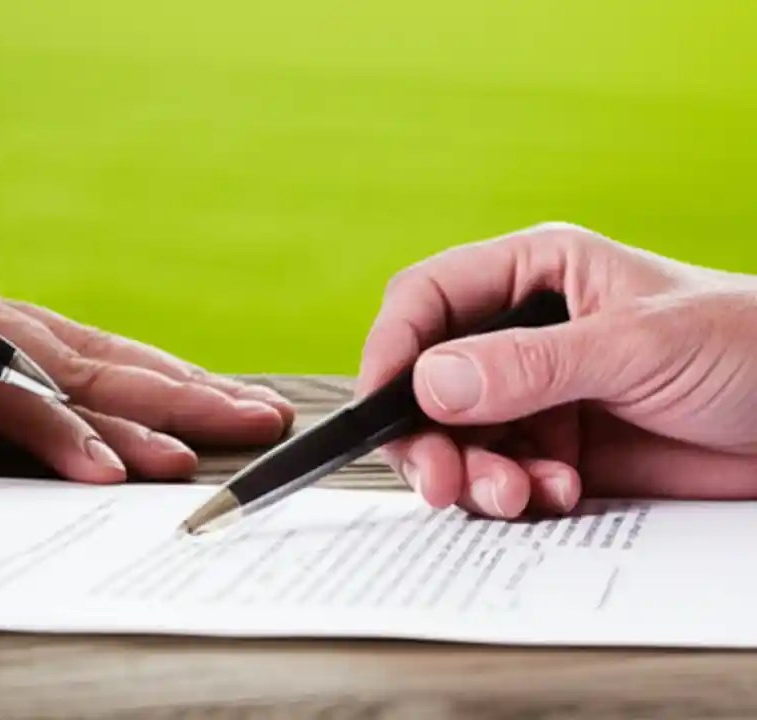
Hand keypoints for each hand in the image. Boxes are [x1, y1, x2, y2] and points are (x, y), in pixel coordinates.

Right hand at [0, 300, 295, 482]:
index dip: (187, 380)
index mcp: (23, 333)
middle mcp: (15, 336)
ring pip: (83, 391)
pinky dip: (63, 437)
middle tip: (268, 420)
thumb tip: (59, 406)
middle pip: (120, 371)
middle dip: (198, 398)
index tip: (252, 402)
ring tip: (199, 457)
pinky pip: (13, 411)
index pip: (120, 359)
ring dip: (148, 422)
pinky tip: (105, 469)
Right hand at [357, 222, 756, 518]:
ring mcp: (538, 397)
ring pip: (457, 438)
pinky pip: (500, 477)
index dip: (393, 349)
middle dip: (426, 435)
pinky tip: (561, 491)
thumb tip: (430, 384)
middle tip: (441, 479)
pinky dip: (514, 495)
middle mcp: (523, 336)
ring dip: (473, 474)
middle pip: (427, 381)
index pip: (427, 299)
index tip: (382, 404)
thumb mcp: (637, 345)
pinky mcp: (559, 452)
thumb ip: (530, 365)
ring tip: (518, 493)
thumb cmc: (751, 344)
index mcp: (535, 276)